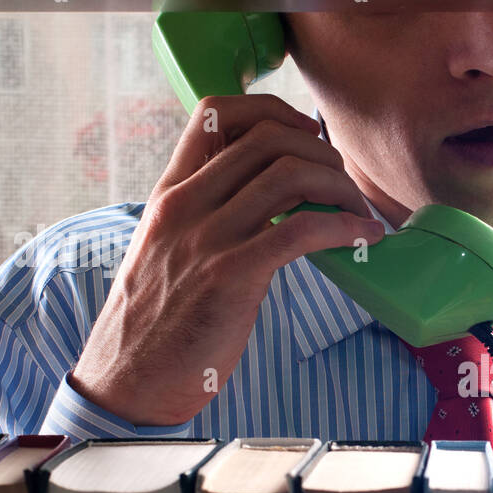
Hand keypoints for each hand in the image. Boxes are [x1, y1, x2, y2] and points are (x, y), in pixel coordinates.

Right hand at [70, 94, 384, 425]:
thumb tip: (266, 205)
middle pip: (267, 138)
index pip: (214, 112)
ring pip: (289, 175)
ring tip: (360, 213)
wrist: (130, 382)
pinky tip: (363, 239)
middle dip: (323, 153)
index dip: (273, 111)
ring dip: (341, 188)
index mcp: (170, 194)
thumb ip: (206, 219)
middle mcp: (185, 206)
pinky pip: (301, 231)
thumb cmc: (158, 325)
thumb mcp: (169, 252)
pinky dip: (345, 227)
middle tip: (345, 186)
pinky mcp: (229, 277)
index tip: (308, 135)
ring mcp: (206, 239)